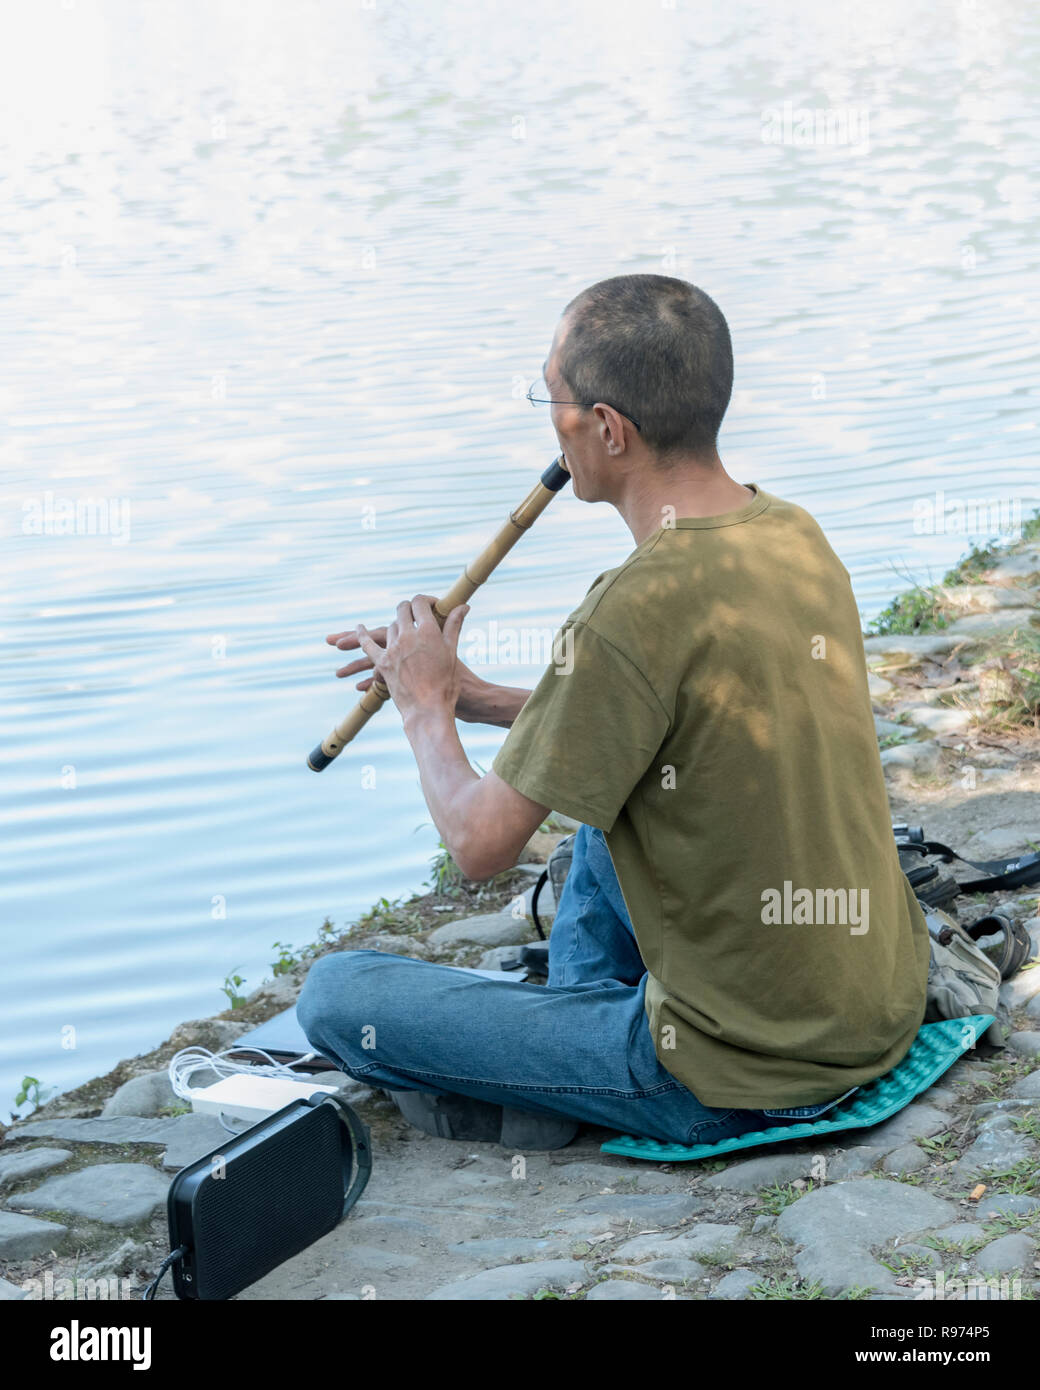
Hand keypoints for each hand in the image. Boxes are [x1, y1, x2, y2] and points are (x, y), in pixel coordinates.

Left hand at [351, 595, 469, 722]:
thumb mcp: (452, 651)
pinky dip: (361, 636)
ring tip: (401, 630)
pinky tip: (358, 628)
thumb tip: (464, 606)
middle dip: (408, 609)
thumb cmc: (447, 684)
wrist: (430, 710)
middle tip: (414, 613)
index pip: (420, 603)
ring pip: (388, 628)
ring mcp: (393, 650)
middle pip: (402, 610)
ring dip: (396, 626)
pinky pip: (368, 646)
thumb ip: (454, 625)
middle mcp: (408, 636)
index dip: (425, 601)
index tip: (431, 606)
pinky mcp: (382, 664)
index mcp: (428, 631)